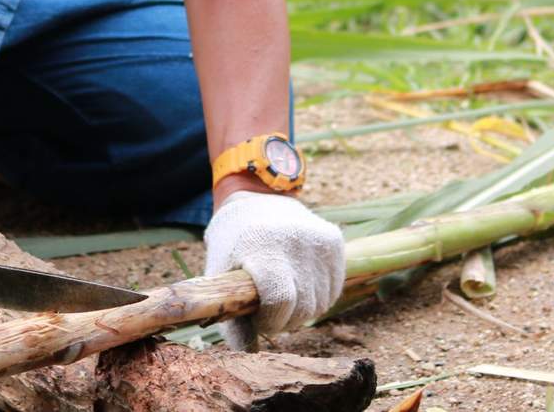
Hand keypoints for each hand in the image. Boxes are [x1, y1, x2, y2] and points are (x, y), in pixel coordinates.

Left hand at [203, 190, 345, 342]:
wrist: (256, 199)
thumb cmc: (233, 243)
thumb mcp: (219, 273)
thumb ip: (230, 316)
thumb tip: (247, 354)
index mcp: (262, 245)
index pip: (280, 301)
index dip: (269, 320)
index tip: (258, 317)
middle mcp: (295, 239)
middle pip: (302, 308)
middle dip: (284, 318)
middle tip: (268, 304)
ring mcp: (318, 239)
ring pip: (321, 304)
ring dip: (302, 308)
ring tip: (282, 289)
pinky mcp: (334, 240)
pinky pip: (333, 290)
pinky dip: (317, 294)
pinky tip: (299, 279)